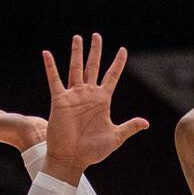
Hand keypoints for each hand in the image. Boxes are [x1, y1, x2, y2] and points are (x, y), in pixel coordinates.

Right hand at [40, 32, 149, 183]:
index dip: (118, 63)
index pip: (112, 76)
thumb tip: (146, 122)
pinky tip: (47, 53)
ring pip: (76, 68)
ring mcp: (74, 96)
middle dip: (96, 51)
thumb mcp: (115, 137)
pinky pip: (54, 80)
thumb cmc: (93, 151)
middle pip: (93, 67)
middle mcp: (89, 95)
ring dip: (77, 53)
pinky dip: (51, 67)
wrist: (73, 159)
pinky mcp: (60, 100)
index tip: (123, 50)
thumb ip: (129, 127)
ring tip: (78, 37)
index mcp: (103, 101)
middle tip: (97, 35)